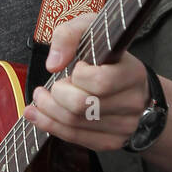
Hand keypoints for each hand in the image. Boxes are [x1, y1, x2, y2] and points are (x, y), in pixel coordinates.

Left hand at [22, 12, 151, 150]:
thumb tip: (53, 65)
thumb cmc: (105, 54)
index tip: (76, 67)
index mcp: (133, 73)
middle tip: (48, 87)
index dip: (78, 75)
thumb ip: (68, 35)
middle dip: (55, 95)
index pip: (100, 82)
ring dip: (47, 111)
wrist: (127, 82)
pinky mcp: (112, 141)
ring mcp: (125, 125)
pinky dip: (50, 126)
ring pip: (74, 124)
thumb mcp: (91, 30)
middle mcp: (133, 102)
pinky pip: (75, 138)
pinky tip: (39, 115)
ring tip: (40, 99)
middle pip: (82, 106)